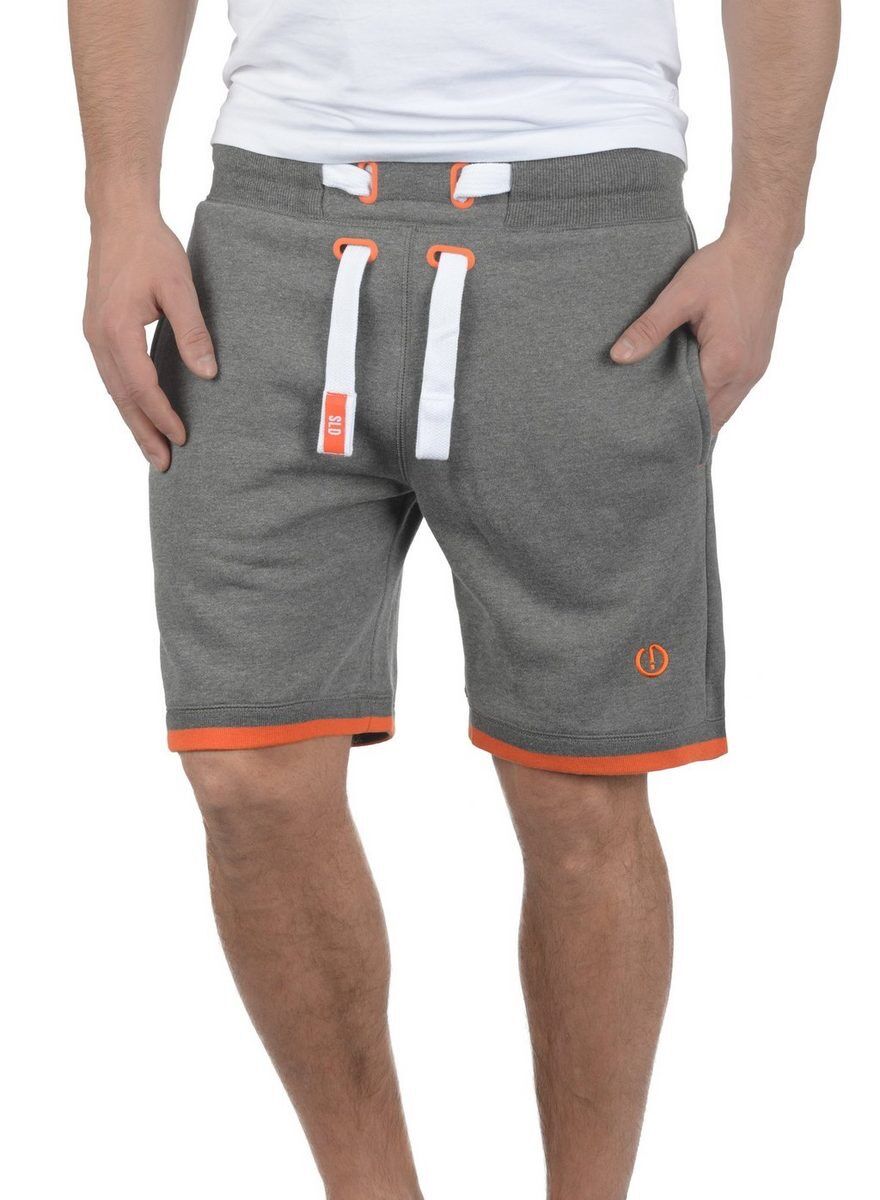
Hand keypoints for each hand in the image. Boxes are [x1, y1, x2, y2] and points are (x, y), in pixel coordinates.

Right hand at [83, 211, 216, 469]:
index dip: (163, 415)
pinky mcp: (98, 330)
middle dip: (143, 433)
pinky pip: (112, 375)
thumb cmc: (151, 247)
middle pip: (122, 398)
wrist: (119, 217)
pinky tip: (140, 413)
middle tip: (163, 464)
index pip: (142, 386)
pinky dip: (127, 400)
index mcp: (116, 329)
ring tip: (153, 449)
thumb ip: (193, 331)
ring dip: (133, 421)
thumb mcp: (180, 287)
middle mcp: (98, 337)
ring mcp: (94, 334)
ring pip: (114, 390)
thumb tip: (208, 374)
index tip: (183, 437)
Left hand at [610, 230, 790, 434]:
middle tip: (649, 435)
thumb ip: (649, 329)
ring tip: (666, 421)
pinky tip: (689, 396)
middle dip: (682, 427)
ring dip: (698, 416)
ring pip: (724, 411)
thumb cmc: (723, 267)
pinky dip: (712, 401)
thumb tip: (618, 357)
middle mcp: (745, 373)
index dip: (668, 422)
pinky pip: (733, 395)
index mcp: (726, 362)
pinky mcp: (758, 362)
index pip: (692, 410)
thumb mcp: (679, 295)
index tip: (644, 432)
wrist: (762, 246)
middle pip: (711, 420)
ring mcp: (755, 370)